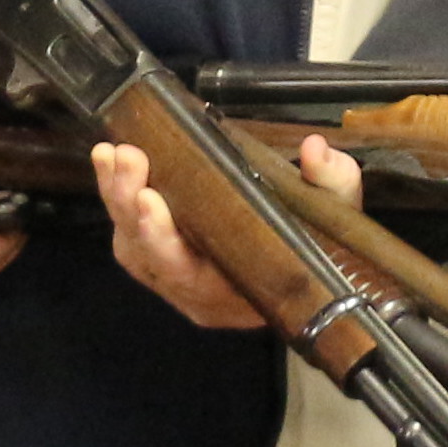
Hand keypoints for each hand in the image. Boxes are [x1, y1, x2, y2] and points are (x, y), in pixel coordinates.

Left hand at [95, 133, 363, 330]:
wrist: (307, 266)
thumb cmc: (319, 243)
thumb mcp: (337, 212)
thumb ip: (331, 182)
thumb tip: (314, 150)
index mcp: (235, 294)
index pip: (186, 274)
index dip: (162, 239)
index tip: (151, 198)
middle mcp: (195, 296)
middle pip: (146, 255)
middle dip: (131, 204)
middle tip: (129, 156)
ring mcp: (172, 282)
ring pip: (130, 245)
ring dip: (116, 198)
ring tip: (112, 153)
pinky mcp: (158, 261)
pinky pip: (128, 237)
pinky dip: (116, 200)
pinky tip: (111, 163)